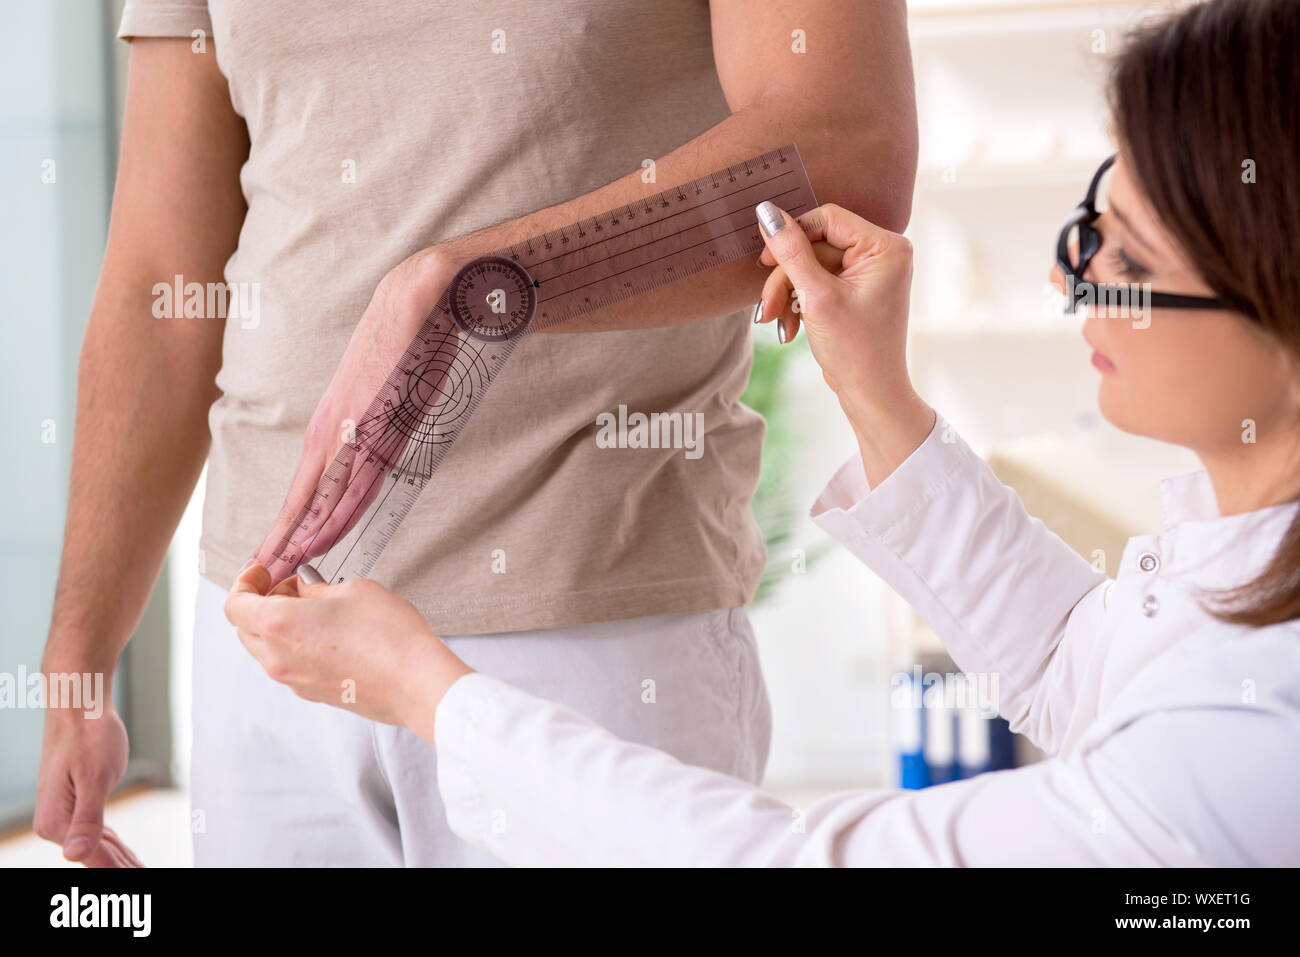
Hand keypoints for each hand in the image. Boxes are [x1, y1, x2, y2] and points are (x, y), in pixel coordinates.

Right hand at [34, 696, 141, 866]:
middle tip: (149, 878)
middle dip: (123, 870)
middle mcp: (56, 824)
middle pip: (97, 857)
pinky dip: (115, 847)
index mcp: (57, 823)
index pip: (93, 858)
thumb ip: (88, 819)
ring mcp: (65, 815)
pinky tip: (127, 857)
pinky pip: (100, 834)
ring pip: (100, 848)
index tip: (142, 881)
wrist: (79, 705)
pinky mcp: (78, 804)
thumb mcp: (95, 777)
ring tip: (144, 873)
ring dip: (121, 862)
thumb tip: (75, 855)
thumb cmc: (88, 735)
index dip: (119, 873)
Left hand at [223, 565, 472, 741]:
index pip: (235, 605)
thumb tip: (306, 589)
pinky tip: (327, 633)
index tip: (262, 572)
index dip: (245, 583)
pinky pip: (288, 664)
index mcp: (279, 624)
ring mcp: (293, 680)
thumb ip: (318, 588)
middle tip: (292, 586)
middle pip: (245, 628)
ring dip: (277, 625)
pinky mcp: (311, 693)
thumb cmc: (387, 635)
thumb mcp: (353, 590)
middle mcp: (277, 657)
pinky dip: (294, 645)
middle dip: (261, 602)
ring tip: (314, 608)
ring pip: (265, 649)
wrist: (414, 682)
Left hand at [251, 246, 464, 585]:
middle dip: (281, 540)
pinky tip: (317, 542)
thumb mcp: (383, 393)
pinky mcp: (376, 431)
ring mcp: (351, 433)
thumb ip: (374, 426)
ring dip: (299, 540)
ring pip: (320, 501)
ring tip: (278, 571)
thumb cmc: (405, 344)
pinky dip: (331, 520)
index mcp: (332, 423)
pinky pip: (351, 488)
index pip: (305, 486)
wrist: (416, 300)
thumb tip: (373, 446)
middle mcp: (331, 431)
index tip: (275, 549)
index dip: (289, 521)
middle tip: (259, 575)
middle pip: (301, 500)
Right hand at [755, 202, 934, 483]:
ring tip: (773, 323)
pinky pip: (818, 283)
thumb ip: (791, 251)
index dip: (792, 236)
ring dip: (788, 294)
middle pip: (816, 246)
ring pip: (811, 266)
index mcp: (885, 247)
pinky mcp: (855, 291)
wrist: (870, 394)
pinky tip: (790, 328)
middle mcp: (882, 254)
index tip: (765, 261)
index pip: (827, 219)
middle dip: (786, 278)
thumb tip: (767, 212)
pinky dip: (799, 303)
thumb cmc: (854, 349)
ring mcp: (869, 273)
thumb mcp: (816, 297)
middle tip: (765, 307)